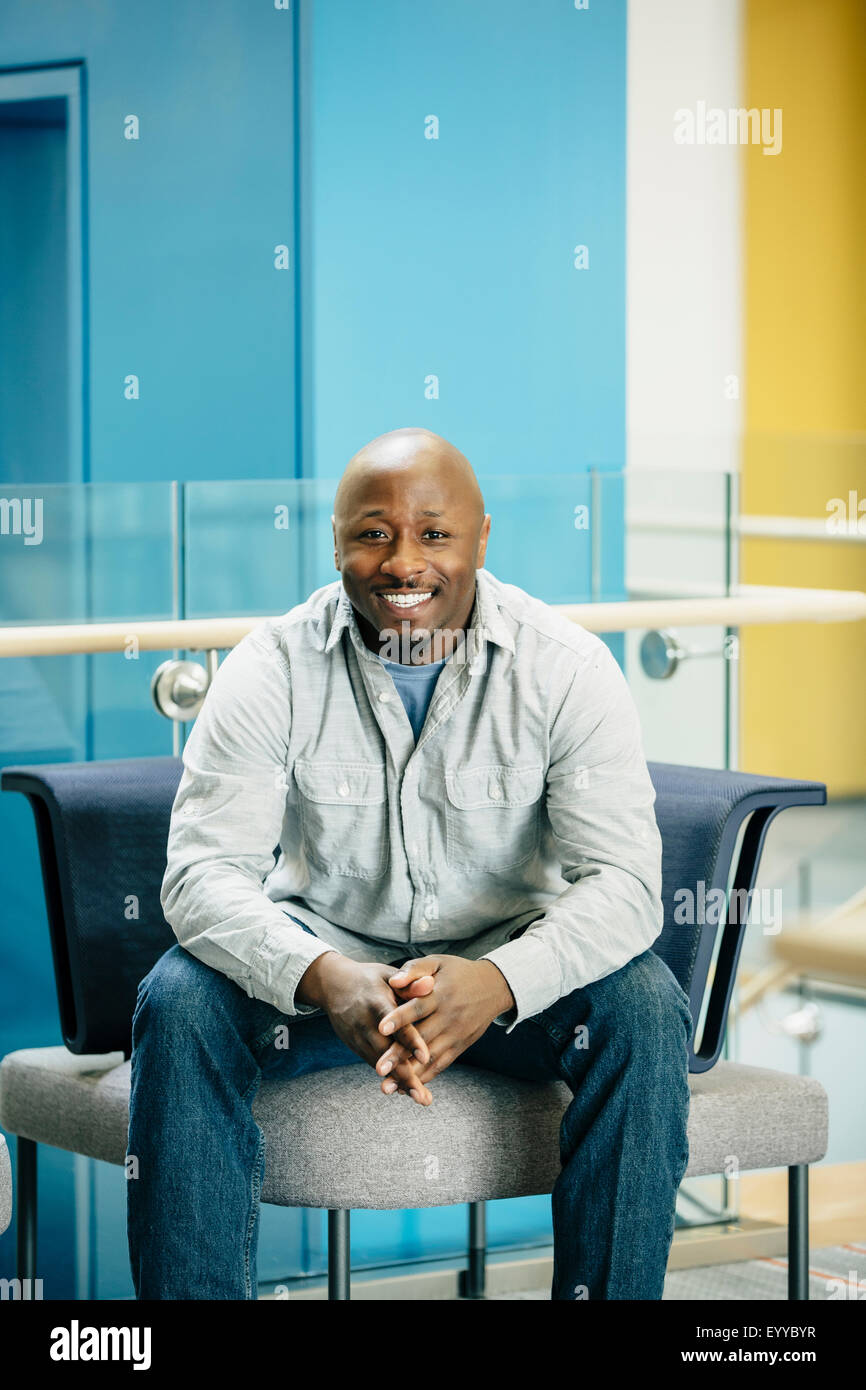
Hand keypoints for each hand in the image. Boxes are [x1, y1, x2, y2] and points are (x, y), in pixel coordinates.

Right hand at [297, 953, 435, 1102]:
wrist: (332, 985)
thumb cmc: (370, 978)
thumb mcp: (389, 975)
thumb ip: (410, 983)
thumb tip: (430, 984)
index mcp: (376, 1002)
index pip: (395, 1023)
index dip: (410, 1040)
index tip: (425, 1057)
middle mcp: (365, 1024)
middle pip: (387, 1053)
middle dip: (405, 1075)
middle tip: (423, 1096)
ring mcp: (358, 1037)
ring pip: (381, 1064)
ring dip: (400, 1083)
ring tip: (422, 1098)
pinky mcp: (355, 1046)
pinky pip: (375, 1063)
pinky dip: (390, 1078)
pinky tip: (407, 1089)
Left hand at [376, 955, 514, 1098]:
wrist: (494, 987)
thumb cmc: (458, 972)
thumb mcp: (438, 962)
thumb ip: (415, 969)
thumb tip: (393, 980)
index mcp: (440, 994)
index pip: (417, 1007)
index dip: (399, 1018)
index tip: (380, 1028)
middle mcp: (448, 1017)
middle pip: (421, 1038)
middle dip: (399, 1055)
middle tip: (379, 1069)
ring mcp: (455, 1034)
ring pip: (430, 1057)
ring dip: (409, 1074)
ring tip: (388, 1087)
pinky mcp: (460, 1046)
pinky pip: (441, 1064)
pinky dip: (425, 1077)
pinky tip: (407, 1088)